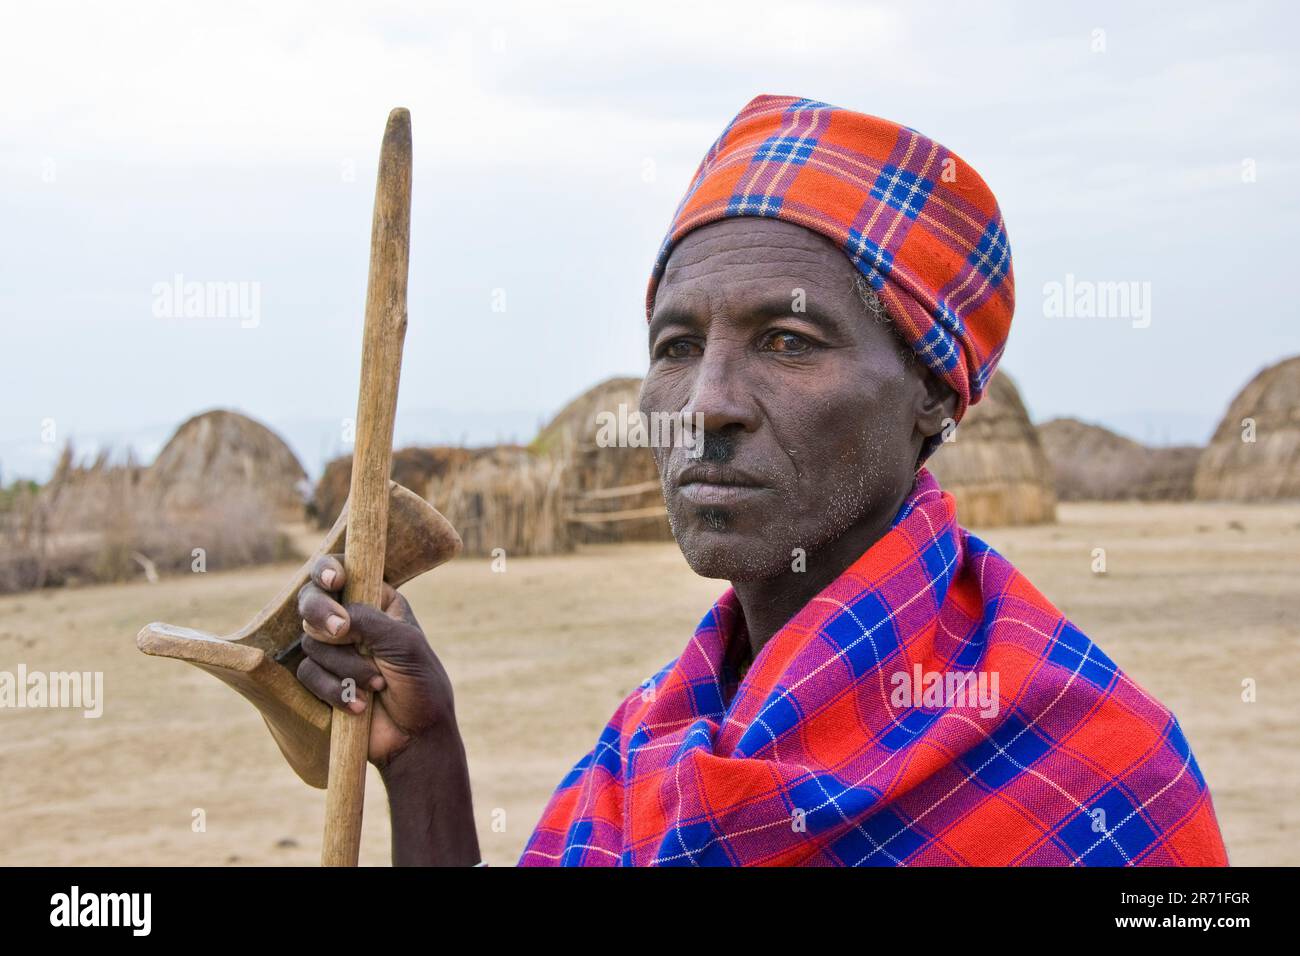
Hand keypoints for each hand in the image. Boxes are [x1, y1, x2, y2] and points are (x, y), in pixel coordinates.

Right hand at [295, 555, 456, 769]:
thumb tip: (323, 622)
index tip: (335, 581)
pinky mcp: (321, 679)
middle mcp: (352, 621)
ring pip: (310, 642)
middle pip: (313, 600)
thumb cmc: (420, 684)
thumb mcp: (402, 644)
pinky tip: (359, 704)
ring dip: (345, 667)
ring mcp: (334, 650)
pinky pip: (307, 673)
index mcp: (378, 602)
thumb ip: (365, 621)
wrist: (416, 736)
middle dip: (320, 613)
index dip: (330, 570)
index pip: (344, 571)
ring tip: (376, 684)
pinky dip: (333, 689)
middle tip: (339, 632)